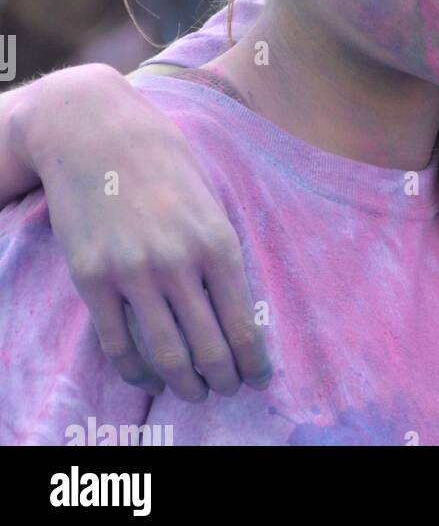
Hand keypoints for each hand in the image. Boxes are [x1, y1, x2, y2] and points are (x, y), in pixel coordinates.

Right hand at [16, 64, 271, 400]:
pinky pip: (117, 342)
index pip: (243, 322)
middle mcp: (177, 262)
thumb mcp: (208, 198)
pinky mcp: (93, 279)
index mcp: (216, 240)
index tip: (258, 377)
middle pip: (207, 347)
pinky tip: (147, 375)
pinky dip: (135, 369)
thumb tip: (236, 301)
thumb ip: (219, 248)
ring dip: (182, 382)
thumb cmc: (162, 158)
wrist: (95, 133)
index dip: (253, 360)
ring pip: (164, 353)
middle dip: (221, 378)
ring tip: (192, 391)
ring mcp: (132, 274)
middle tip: (227, 390)